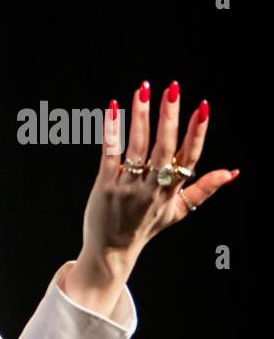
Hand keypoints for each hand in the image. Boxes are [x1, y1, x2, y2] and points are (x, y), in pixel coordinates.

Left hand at [80, 79, 237, 280]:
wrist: (111, 250)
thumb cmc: (146, 226)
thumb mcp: (179, 210)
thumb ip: (204, 189)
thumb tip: (233, 172)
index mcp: (172, 190)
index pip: (189, 157)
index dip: (197, 132)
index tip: (203, 107)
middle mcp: (152, 187)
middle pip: (164, 148)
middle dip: (169, 117)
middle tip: (172, 89)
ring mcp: (127, 186)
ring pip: (137, 147)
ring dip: (141, 116)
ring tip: (143, 89)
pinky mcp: (105, 186)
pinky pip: (110, 154)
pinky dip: (112, 131)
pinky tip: (113, 108)